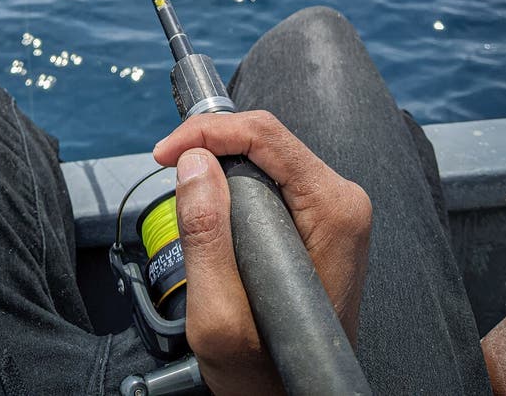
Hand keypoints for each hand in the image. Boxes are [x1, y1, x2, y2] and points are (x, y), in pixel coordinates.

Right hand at [153, 110, 371, 395]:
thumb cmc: (266, 374)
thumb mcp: (219, 318)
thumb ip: (205, 236)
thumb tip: (194, 161)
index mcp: (333, 211)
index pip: (265, 135)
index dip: (206, 133)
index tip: (164, 154)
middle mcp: (341, 200)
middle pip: (265, 139)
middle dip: (210, 147)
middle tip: (169, 170)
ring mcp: (331, 208)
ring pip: (263, 156)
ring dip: (219, 166)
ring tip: (187, 194)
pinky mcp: (316, 217)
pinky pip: (268, 177)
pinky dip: (232, 184)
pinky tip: (212, 205)